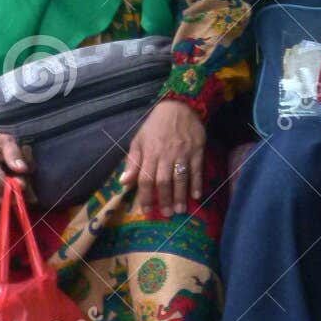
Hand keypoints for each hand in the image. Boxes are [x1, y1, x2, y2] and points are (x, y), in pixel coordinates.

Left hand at [121, 99, 204, 217]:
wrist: (179, 107)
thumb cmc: (155, 126)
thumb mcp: (139, 140)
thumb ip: (132, 162)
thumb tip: (124, 183)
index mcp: (150, 152)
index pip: (146, 178)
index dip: (145, 196)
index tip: (146, 210)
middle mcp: (166, 154)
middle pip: (164, 181)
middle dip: (164, 200)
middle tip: (166, 214)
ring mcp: (183, 153)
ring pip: (180, 178)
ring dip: (180, 196)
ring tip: (180, 210)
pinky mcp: (197, 150)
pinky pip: (197, 170)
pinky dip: (196, 184)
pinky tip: (196, 196)